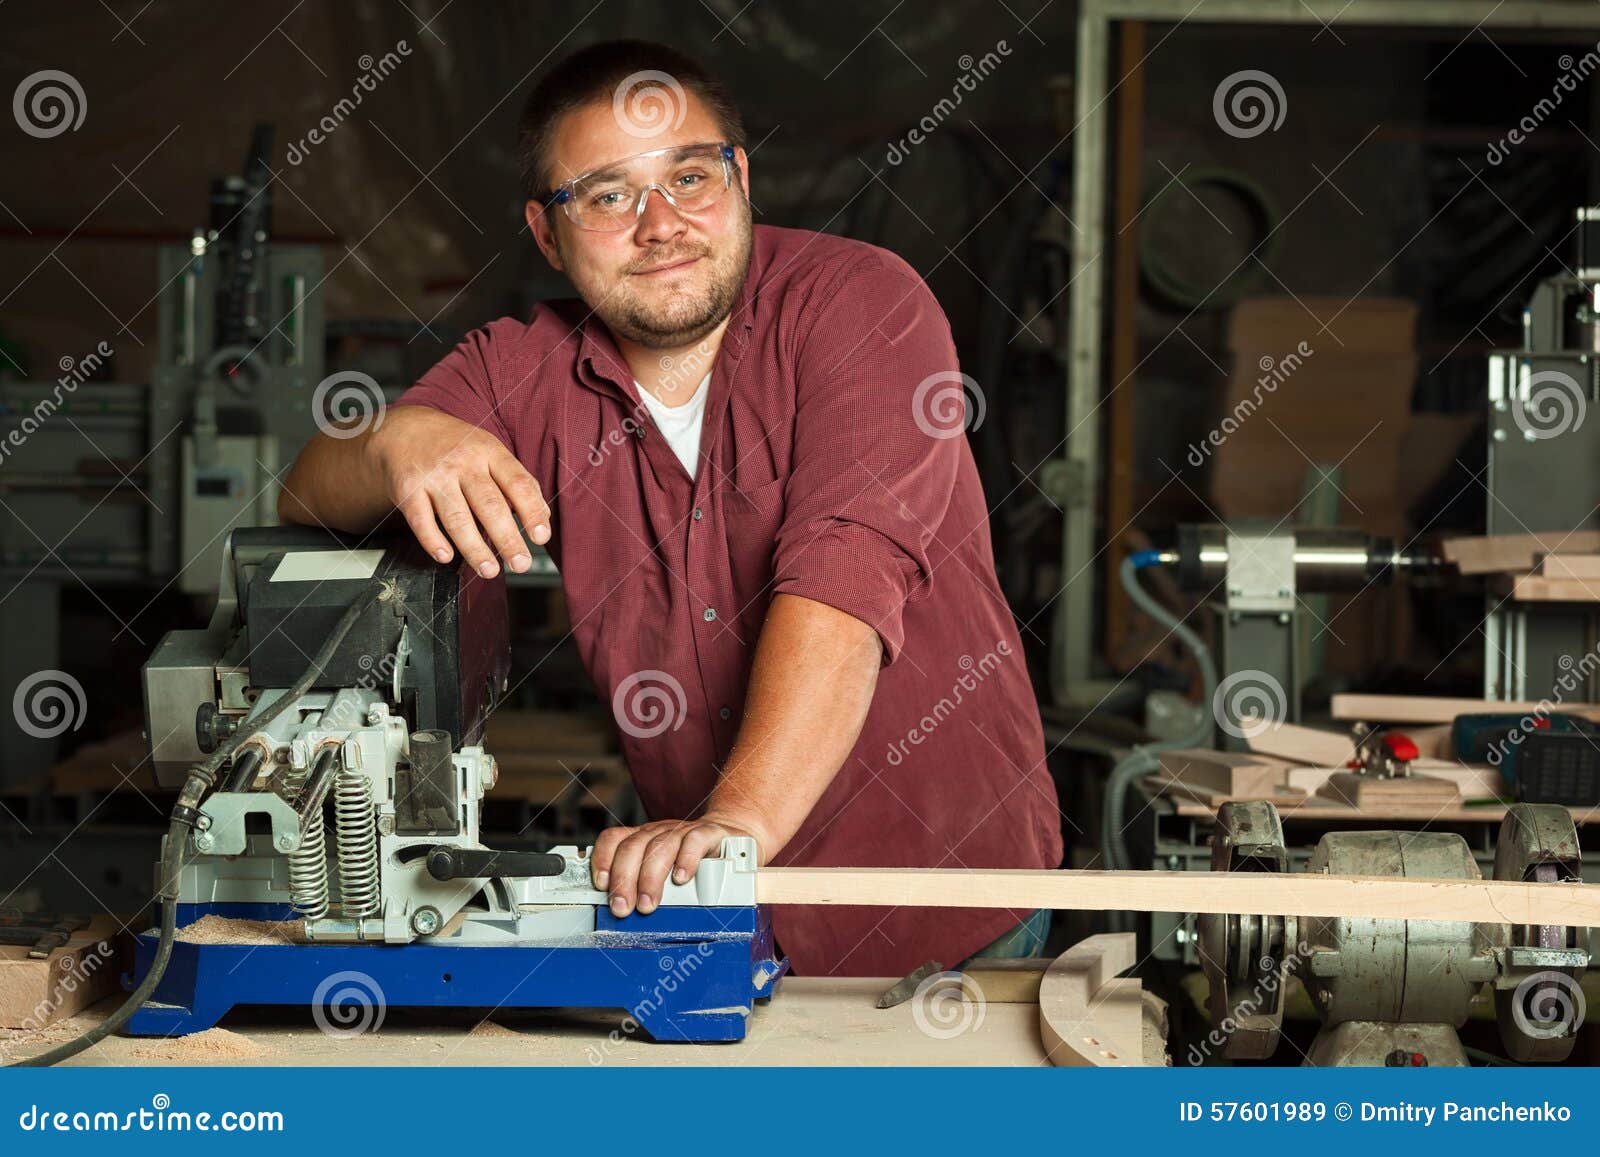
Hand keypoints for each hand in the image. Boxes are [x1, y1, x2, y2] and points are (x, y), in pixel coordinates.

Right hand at [369, 406, 550, 577]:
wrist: (406, 429)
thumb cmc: (457, 446)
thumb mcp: (490, 451)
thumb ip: (516, 481)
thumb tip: (543, 517)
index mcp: (489, 452)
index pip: (517, 483)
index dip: (531, 511)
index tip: (541, 537)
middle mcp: (463, 463)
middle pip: (490, 505)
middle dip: (508, 539)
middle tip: (521, 564)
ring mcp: (434, 476)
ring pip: (457, 518)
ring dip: (475, 548)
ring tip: (490, 570)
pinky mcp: (408, 489)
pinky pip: (421, 520)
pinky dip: (433, 541)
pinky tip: (446, 556)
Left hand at [590, 814, 765, 916]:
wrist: (733, 836)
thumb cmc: (693, 860)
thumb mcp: (663, 869)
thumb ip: (643, 884)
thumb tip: (620, 911)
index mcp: (644, 838)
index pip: (615, 839)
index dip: (603, 859)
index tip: (601, 886)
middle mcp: (661, 832)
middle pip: (634, 846)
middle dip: (624, 879)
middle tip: (623, 908)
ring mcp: (684, 831)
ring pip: (661, 846)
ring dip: (650, 877)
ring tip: (649, 904)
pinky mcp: (710, 834)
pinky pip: (695, 841)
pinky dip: (686, 859)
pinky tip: (682, 878)